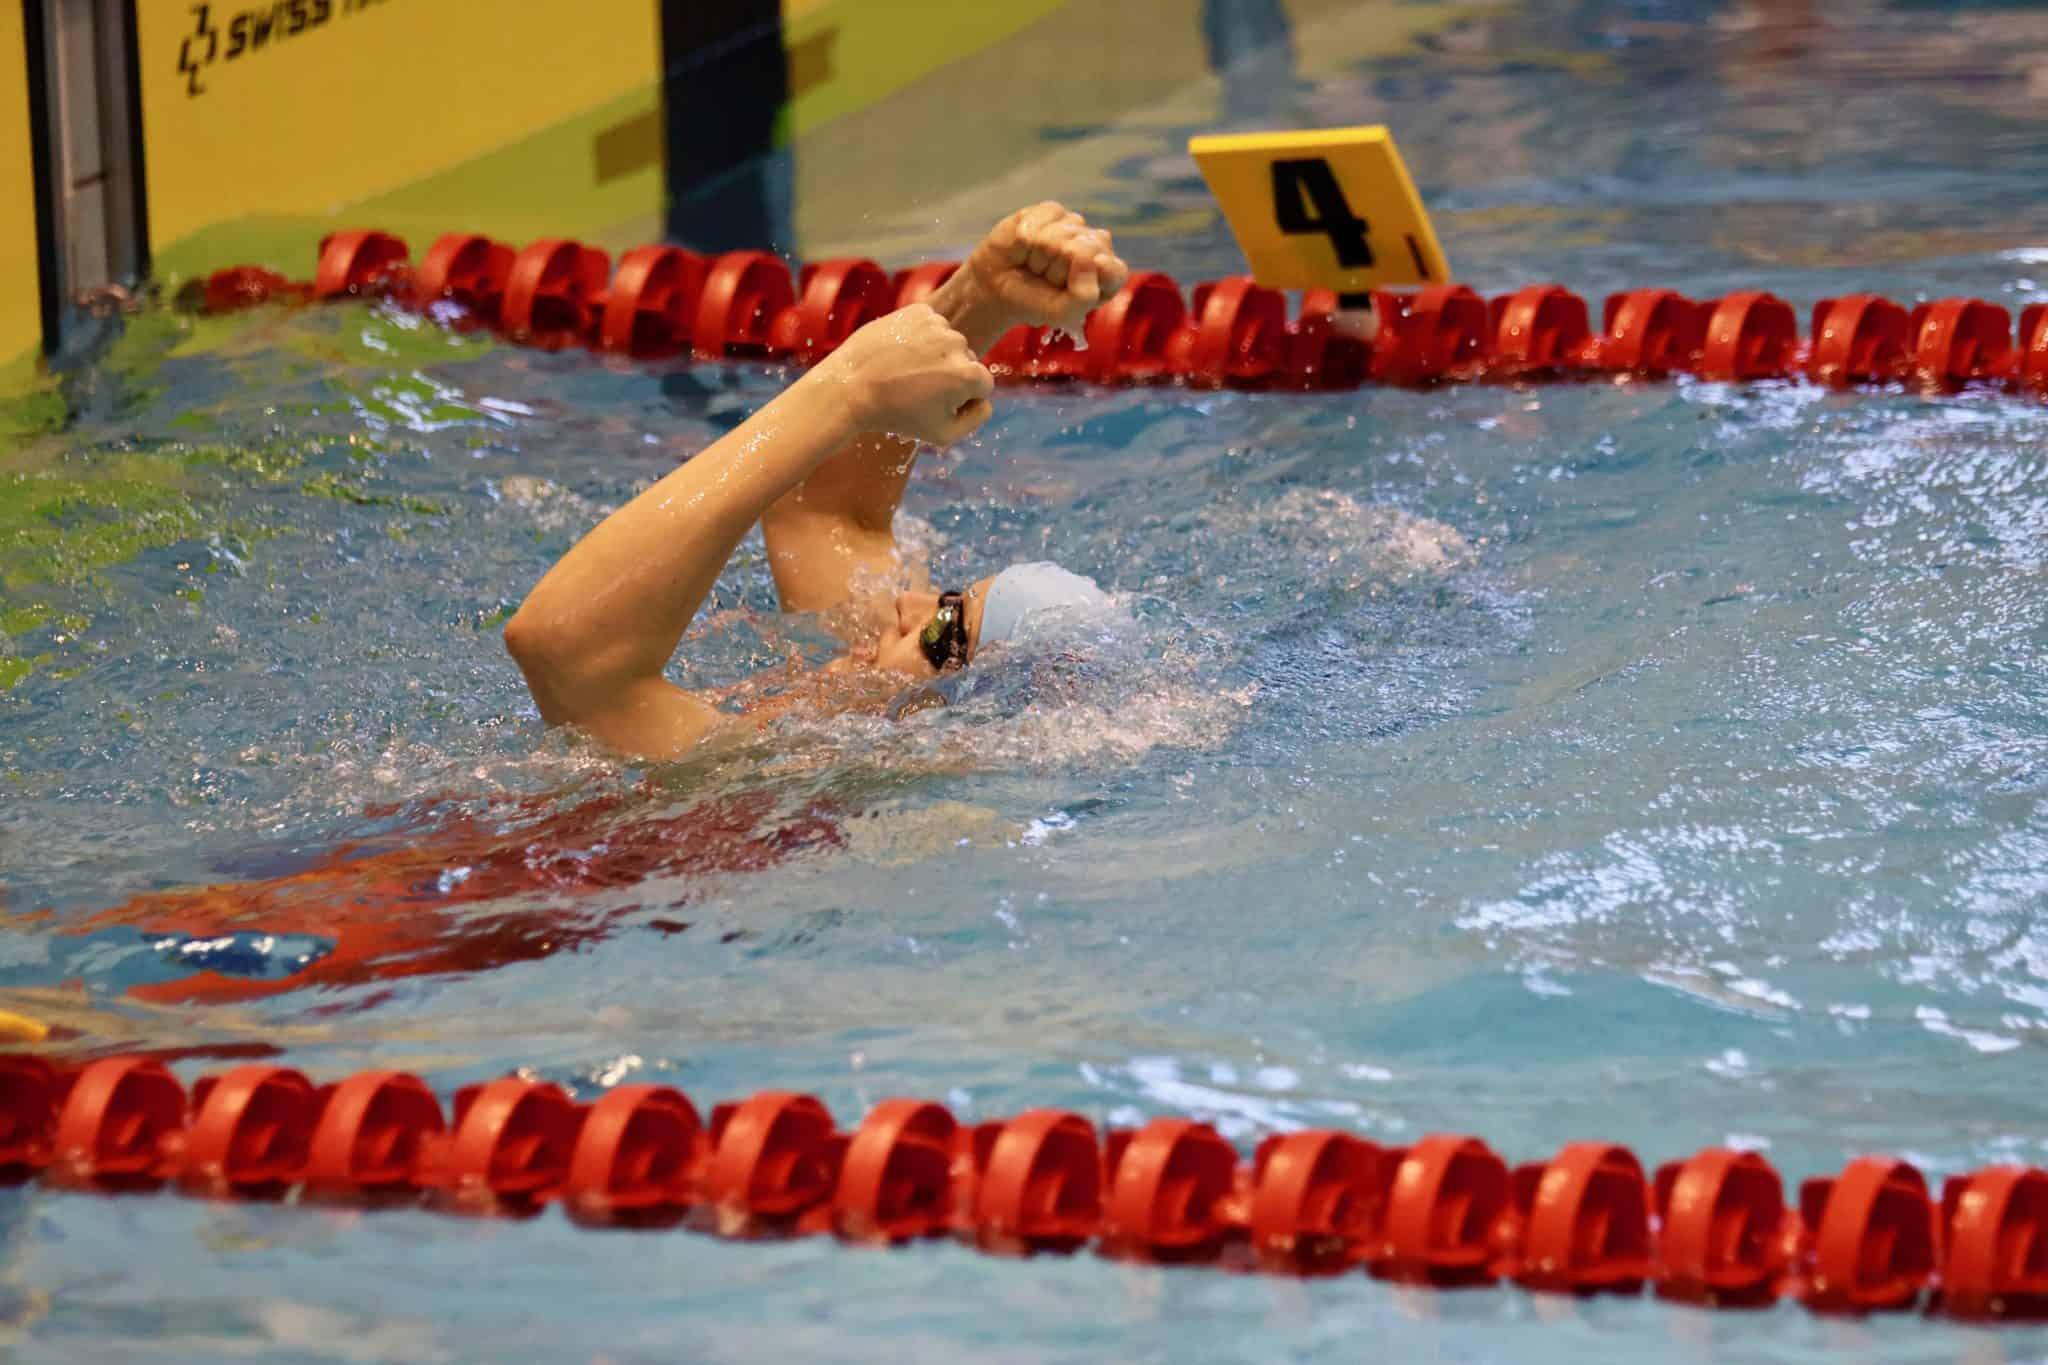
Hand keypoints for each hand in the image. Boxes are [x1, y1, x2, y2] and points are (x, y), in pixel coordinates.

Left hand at [816, 304, 994, 445]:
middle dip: (949, 374)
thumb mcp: (943, 434)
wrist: (850, 387)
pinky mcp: (918, 311)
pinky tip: (900, 353)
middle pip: (966, 360)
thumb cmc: (896, 416)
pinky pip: (930, 326)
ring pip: (948, 342)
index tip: (936, 403)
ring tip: (905, 371)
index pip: (983, 385)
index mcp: (969, 375)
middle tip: (916, 388)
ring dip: (934, 354)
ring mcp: (937, 324)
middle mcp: (958, 344)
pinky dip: (919, 337)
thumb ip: (976, 418)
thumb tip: (985, 399)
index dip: (962, 398)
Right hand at [932, 202, 1129, 344]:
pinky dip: (1029, 238)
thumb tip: (1090, 257)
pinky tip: (1025, 246)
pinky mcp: (1052, 211)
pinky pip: (1045, 220)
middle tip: (1046, 279)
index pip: (1113, 270)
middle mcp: (1095, 247)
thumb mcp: (1061, 312)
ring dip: (1042, 257)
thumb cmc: (1033, 301)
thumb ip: (1084, 295)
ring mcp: (1074, 227)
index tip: (1069, 288)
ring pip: (1064, 235)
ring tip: (1034, 265)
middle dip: (1059, 271)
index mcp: (1106, 276)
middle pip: (1089, 250)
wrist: (995, 287)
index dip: (1090, 278)